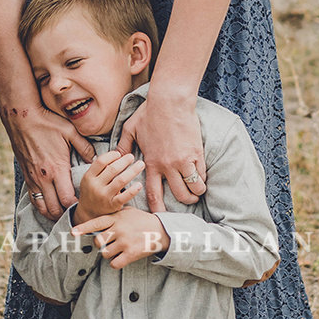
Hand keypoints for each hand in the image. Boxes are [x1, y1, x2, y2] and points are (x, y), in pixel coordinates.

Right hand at [3, 101, 93, 219]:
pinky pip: (34, 199)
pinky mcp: (26, 177)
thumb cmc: (47, 123)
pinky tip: (50, 205)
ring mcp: (33, 179)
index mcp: (57, 169)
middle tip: (77, 213)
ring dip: (53, 213)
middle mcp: (43, 178)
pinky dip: (42, 206)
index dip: (76, 207)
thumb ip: (85, 147)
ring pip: (42, 207)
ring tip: (64, 213)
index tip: (85, 206)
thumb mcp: (70, 132)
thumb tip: (96, 159)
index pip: (67, 199)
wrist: (22, 119)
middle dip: (66, 215)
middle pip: (55, 209)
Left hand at [73, 207, 168, 268]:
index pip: (95, 223)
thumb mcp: (128, 212)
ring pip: (105, 253)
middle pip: (98, 241)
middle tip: (110, 242)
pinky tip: (122, 257)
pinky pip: (114, 263)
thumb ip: (113, 215)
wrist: (161, 230)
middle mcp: (119, 229)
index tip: (72, 232)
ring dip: (109, 254)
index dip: (83, 228)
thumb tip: (98, 219)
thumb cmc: (142, 220)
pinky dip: (116, 263)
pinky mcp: (131, 253)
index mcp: (116, 218)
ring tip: (119, 249)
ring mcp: (125, 241)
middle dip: (101, 244)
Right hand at [76, 150, 143, 222]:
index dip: (112, 155)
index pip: (101, 161)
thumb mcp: (90, 179)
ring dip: (133, 171)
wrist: (88, 214)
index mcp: (89, 177)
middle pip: (112, 169)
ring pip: (121, 180)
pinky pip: (125, 196)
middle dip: (124, 161)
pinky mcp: (113, 206)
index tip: (119, 154)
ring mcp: (104, 196)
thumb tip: (117, 154)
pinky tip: (139, 184)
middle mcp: (95, 186)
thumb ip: (100, 168)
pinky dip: (133, 190)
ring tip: (140, 165)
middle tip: (132, 156)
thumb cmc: (92, 192)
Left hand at [117, 92, 204, 214]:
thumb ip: (124, 146)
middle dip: (185, 202)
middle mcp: (168, 166)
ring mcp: (184, 161)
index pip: (154, 194)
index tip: (160, 217)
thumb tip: (117, 157)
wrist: (170, 101)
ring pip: (194, 188)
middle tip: (187, 200)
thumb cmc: (149, 113)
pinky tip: (200, 177)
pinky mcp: (196, 153)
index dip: (158, 209)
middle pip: (179, 195)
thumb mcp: (131, 128)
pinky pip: (202, 174)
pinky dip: (202, 179)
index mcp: (151, 162)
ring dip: (196, 192)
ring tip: (196, 191)